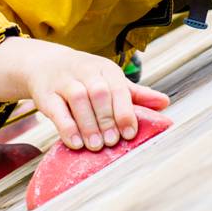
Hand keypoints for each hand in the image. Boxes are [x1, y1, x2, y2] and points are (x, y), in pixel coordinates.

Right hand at [0, 38, 169, 151]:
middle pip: (99, 93)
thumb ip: (135, 94)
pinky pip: (57, 109)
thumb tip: (165, 102)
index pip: (118, 88)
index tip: (130, 133)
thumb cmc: (86, 77)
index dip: (125, 112)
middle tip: (112, 142)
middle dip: (107, 119)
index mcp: (106, 68)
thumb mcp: (111, 80)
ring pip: (78, 99)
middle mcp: (86, 70)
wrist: (47, 65)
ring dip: (88, 124)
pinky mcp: (46, 94)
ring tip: (96, 146)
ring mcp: (64, 80)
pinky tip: (75, 143)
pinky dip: (67, 127)